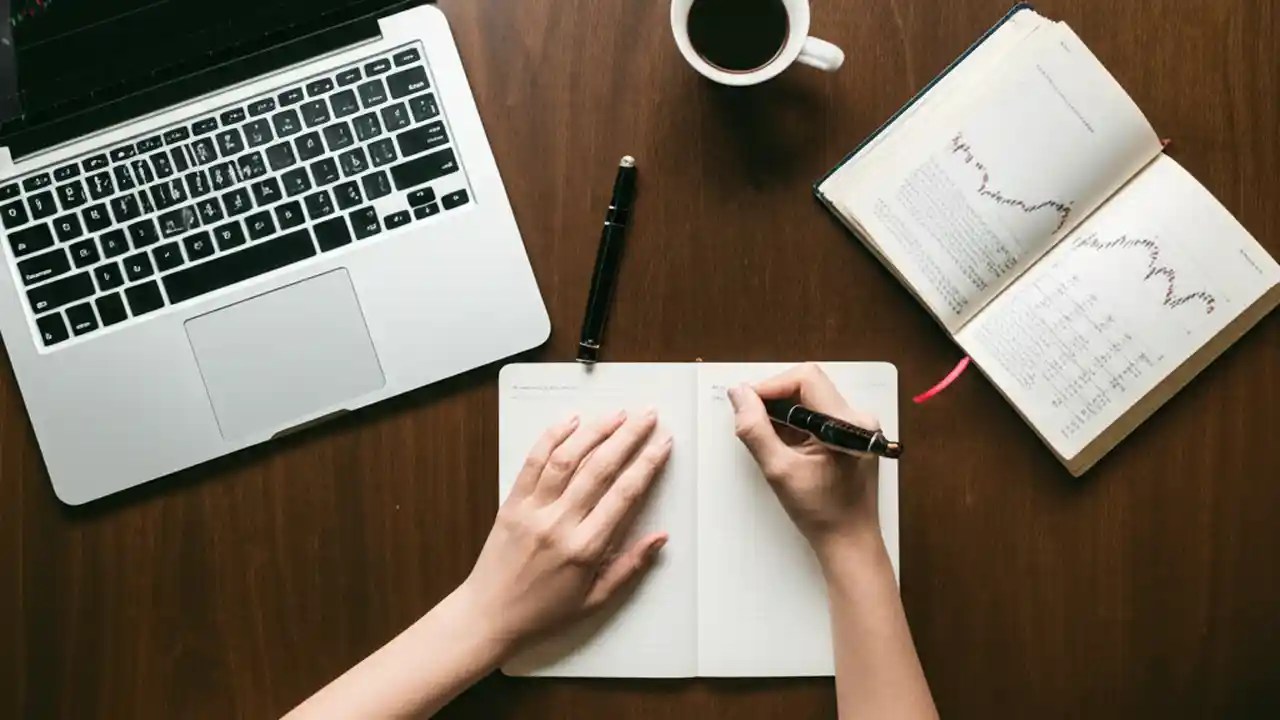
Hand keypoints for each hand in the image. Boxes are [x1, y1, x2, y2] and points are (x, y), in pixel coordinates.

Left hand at [459, 410, 672, 655]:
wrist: (489, 615)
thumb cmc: (544, 611)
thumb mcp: (595, 599)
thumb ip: (631, 566)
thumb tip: (660, 537)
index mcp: (584, 548)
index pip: (624, 495)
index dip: (647, 464)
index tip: (663, 444)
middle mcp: (559, 523)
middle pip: (600, 468)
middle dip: (628, 437)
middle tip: (647, 416)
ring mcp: (533, 510)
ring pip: (567, 458)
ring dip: (594, 431)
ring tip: (617, 414)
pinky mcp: (512, 503)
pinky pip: (533, 463)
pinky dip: (552, 437)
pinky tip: (570, 421)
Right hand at [727, 363, 882, 560]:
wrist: (849, 542)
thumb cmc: (822, 513)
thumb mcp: (779, 471)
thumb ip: (755, 429)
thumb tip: (739, 395)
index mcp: (847, 422)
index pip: (805, 378)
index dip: (771, 386)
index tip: (746, 404)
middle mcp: (857, 418)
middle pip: (807, 386)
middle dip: (774, 399)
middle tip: (751, 421)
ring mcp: (855, 427)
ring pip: (810, 400)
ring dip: (783, 413)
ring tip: (767, 439)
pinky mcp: (850, 436)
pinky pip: (817, 415)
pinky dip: (795, 424)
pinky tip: (784, 447)